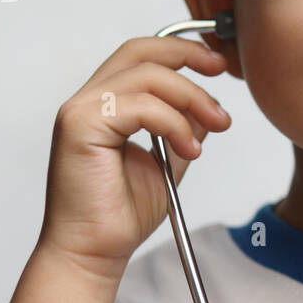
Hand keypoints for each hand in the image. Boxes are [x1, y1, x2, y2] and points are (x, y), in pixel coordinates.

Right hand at [39, 35, 232, 277]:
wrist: (96, 252)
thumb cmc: (122, 214)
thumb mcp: (169, 160)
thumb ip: (184, 127)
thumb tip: (208, 105)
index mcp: (103, 104)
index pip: (140, 56)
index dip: (181, 51)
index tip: (217, 64)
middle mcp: (87, 101)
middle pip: (140, 51)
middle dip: (188, 56)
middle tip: (222, 74)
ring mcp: (80, 110)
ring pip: (147, 77)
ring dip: (191, 98)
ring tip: (214, 128)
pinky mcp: (80, 126)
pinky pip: (139, 106)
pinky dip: (173, 122)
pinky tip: (189, 148)